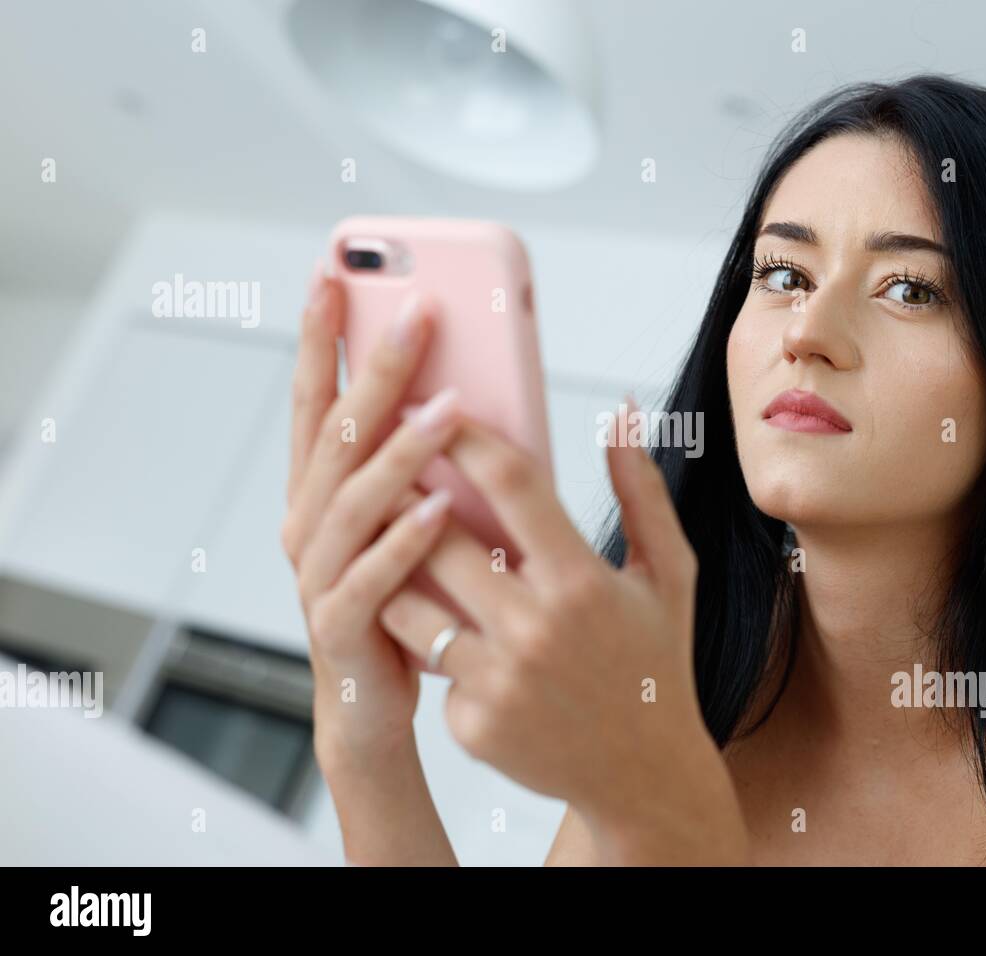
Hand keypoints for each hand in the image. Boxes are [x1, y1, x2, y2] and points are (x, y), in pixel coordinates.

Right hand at [280, 263, 461, 763]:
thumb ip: (423, 464)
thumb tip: (471, 388)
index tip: (331, 270)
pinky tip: (440, 510)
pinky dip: (405, 541)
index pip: (318, 398)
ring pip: (354, 499)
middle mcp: (308, 522)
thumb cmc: (402, 599)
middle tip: (417, 314)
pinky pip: (373, 576)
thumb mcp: (411, 519)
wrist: (373, 702)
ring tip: (448, 407)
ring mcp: (319, 573)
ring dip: (401, 450)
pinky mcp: (340, 624)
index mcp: (322, 489)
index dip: (319, 336)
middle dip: (374, 369)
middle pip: (338, 434)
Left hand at [378, 404, 747, 858]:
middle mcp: (535, 630)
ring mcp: (498, 680)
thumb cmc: (656, 663)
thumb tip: (619, 411)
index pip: (510, 484)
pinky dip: (431, 638)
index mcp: (583, 582)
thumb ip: (641, 491)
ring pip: (408, 601)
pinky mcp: (471, 723)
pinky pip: (427, 662)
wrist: (646, 775)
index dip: (464, 437)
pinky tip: (443, 628)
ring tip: (388, 534)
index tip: (434, 407)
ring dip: (393, 563)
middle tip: (384, 460)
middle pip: (439, 537)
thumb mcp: (669, 575)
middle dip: (404, 490)